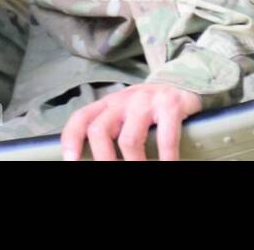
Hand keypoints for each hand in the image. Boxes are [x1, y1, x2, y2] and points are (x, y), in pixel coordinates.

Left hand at [61, 82, 202, 160]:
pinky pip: (165, 137)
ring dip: (134, 164)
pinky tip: (169, 165)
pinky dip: (166, 158)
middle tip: (109, 172)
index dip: (71, 139)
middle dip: (103, 159)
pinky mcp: (170, 105)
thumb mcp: (124, 112)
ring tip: (142, 172)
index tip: (70, 160)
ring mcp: (146, 102)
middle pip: (100, 131)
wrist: (183, 81)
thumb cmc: (148, 106)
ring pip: (129, 140)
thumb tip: (98, 155)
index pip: (81, 118)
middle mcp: (123, 101)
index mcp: (107, 104)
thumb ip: (110, 128)